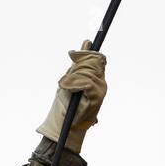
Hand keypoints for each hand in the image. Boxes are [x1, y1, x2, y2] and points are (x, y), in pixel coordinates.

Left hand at [36, 38, 106, 153]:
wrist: (63, 123)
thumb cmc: (65, 103)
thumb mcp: (70, 77)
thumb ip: (78, 62)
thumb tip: (87, 41)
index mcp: (95, 77)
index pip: (97, 57)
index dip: (86, 53)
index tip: (72, 55)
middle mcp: (101, 82)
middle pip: (93, 61)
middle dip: (76, 66)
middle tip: (65, 79)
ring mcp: (101, 89)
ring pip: (87, 72)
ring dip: (72, 78)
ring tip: (64, 88)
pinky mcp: (97, 97)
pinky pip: (86, 82)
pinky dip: (74, 84)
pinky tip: (67, 89)